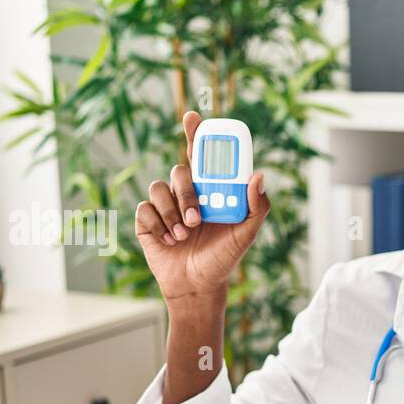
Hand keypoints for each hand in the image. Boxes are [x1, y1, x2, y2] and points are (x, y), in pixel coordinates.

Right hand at [134, 110, 270, 303]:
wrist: (197, 286)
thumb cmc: (223, 259)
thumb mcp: (246, 235)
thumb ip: (257, 207)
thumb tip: (258, 176)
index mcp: (210, 189)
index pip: (202, 154)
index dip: (196, 133)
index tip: (193, 117)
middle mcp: (186, 192)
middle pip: (180, 171)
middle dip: (187, 193)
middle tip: (197, 219)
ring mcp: (164, 205)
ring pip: (159, 188)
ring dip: (172, 213)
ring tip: (184, 236)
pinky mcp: (146, 220)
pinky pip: (145, 209)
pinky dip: (158, 226)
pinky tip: (169, 241)